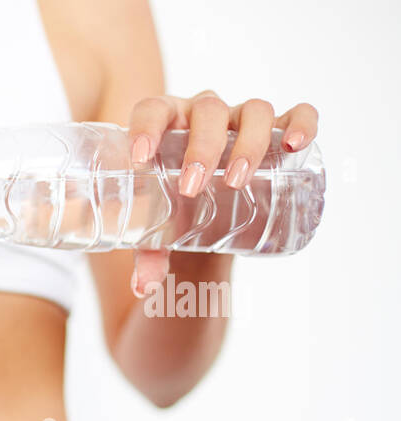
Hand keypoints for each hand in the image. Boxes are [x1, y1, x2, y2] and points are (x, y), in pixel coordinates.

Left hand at [126, 90, 318, 295]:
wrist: (206, 213)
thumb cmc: (173, 208)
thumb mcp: (158, 228)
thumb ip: (148, 254)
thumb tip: (144, 288)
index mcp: (166, 125)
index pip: (153, 111)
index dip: (147, 127)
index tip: (141, 157)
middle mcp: (204, 115)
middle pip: (208, 112)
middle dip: (202, 148)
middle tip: (192, 188)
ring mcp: (242, 121)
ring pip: (253, 111)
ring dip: (248, 143)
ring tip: (237, 181)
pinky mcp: (277, 131)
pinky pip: (297, 113)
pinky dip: (302, 122)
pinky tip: (296, 144)